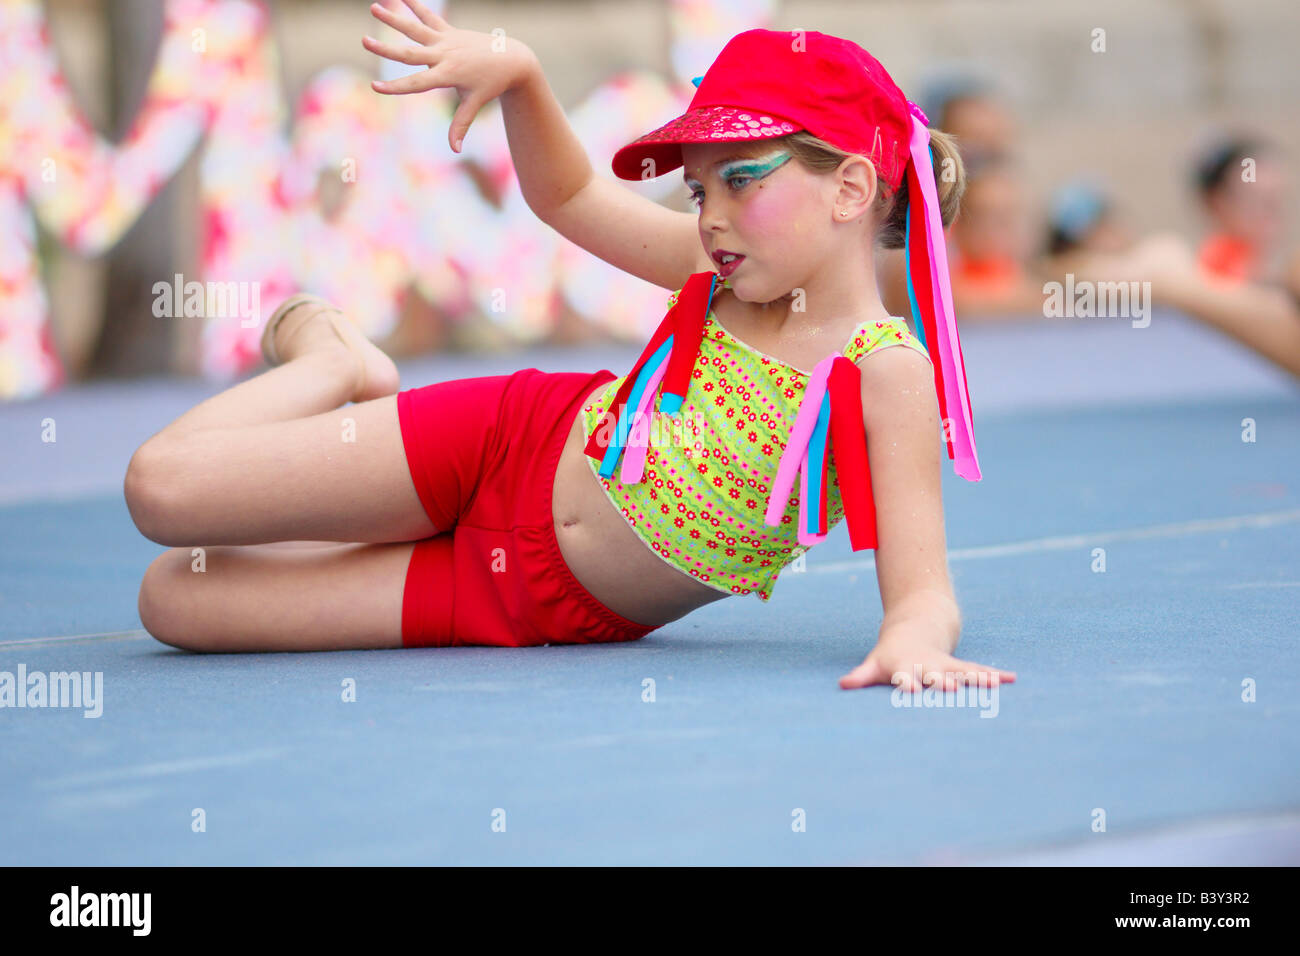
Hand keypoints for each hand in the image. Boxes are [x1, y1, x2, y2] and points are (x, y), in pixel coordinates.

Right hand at [363, 0, 536, 152]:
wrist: (511, 59)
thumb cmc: (492, 84)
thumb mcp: (475, 103)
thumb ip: (461, 125)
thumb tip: (455, 150)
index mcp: (447, 74)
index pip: (416, 83)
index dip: (395, 87)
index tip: (375, 87)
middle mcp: (444, 55)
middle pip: (409, 53)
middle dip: (385, 48)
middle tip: (364, 41)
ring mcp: (446, 40)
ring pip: (415, 28)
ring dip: (394, 17)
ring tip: (374, 6)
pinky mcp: (450, 31)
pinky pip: (430, 17)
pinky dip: (416, 6)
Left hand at [838, 631, 1016, 690]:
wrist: (913, 629)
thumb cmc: (889, 656)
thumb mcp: (874, 665)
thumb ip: (860, 676)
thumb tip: (842, 685)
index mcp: (905, 668)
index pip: (905, 678)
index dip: (907, 683)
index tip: (911, 690)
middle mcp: (928, 666)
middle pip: (936, 675)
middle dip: (943, 682)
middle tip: (952, 689)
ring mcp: (946, 665)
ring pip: (962, 672)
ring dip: (976, 678)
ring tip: (993, 685)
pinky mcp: (960, 666)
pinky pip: (978, 670)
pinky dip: (994, 675)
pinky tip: (1012, 679)